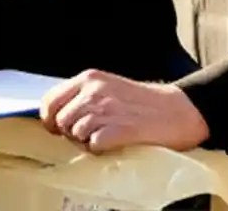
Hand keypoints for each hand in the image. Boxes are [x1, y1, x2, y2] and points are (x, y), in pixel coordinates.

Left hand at [40, 69, 209, 153]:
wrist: (178, 110)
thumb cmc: (141, 102)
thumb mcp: (107, 86)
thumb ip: (81, 96)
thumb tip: (54, 116)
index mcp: (89, 78)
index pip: (50, 100)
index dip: (50, 119)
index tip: (58, 128)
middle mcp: (94, 91)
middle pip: (61, 121)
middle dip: (72, 133)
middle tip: (92, 133)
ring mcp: (107, 109)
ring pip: (76, 134)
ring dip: (87, 141)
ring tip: (105, 136)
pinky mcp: (120, 128)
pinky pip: (93, 145)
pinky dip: (100, 149)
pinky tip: (114, 142)